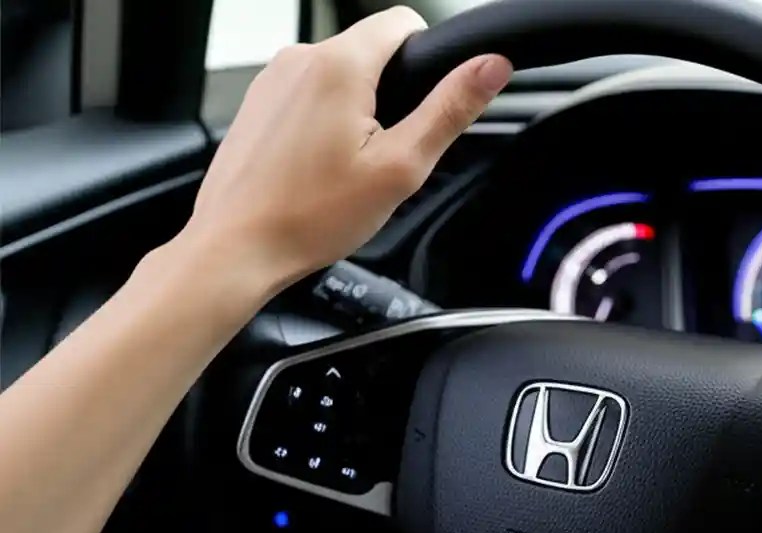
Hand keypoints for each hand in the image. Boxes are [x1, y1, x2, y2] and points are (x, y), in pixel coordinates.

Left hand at [179, 6, 511, 292]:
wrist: (237, 247)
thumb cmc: (310, 216)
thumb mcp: (401, 166)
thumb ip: (450, 109)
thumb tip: (491, 67)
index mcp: (339, 66)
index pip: (404, 21)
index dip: (427, 60)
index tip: (421, 107)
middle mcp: (300, 59)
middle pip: (372, 51)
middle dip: (391, 95)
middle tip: (382, 153)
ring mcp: (273, 79)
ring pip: (341, 75)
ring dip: (357, 111)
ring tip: (346, 167)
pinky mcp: (259, 102)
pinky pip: (309, 95)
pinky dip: (324, 123)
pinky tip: (318, 168)